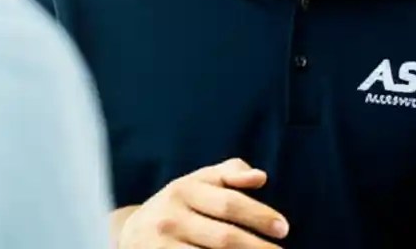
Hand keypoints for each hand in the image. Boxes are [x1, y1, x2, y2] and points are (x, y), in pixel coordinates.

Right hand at [118, 158, 288, 248]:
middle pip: (224, 238)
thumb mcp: (201, 180)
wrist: (131, 232)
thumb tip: (260, 177)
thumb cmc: (180, 203)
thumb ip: (231, 173)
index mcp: (185, 190)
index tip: (284, 228)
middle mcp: (171, 218)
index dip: (259, 216)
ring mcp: (161, 245)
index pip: (230, 204)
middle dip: (257, 247)